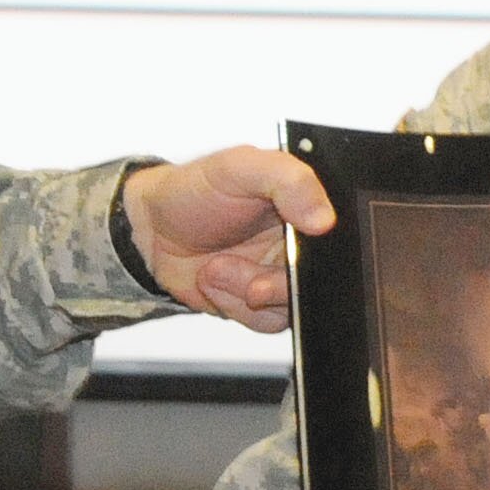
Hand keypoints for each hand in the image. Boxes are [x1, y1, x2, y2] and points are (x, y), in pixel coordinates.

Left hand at [125, 148, 334, 329]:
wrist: (148, 232)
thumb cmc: (193, 191)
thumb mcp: (239, 168)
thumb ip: (288, 180)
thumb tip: (324, 219)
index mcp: (307, 203)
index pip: (340, 233)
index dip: (324, 249)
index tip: (298, 246)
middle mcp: (302, 242)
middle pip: (321, 278)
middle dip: (280, 282)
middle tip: (254, 282)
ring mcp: (282, 273)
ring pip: (293, 304)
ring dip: (249, 291)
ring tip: (218, 268)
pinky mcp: (264, 303)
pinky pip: (269, 321)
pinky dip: (236, 306)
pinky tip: (215, 281)